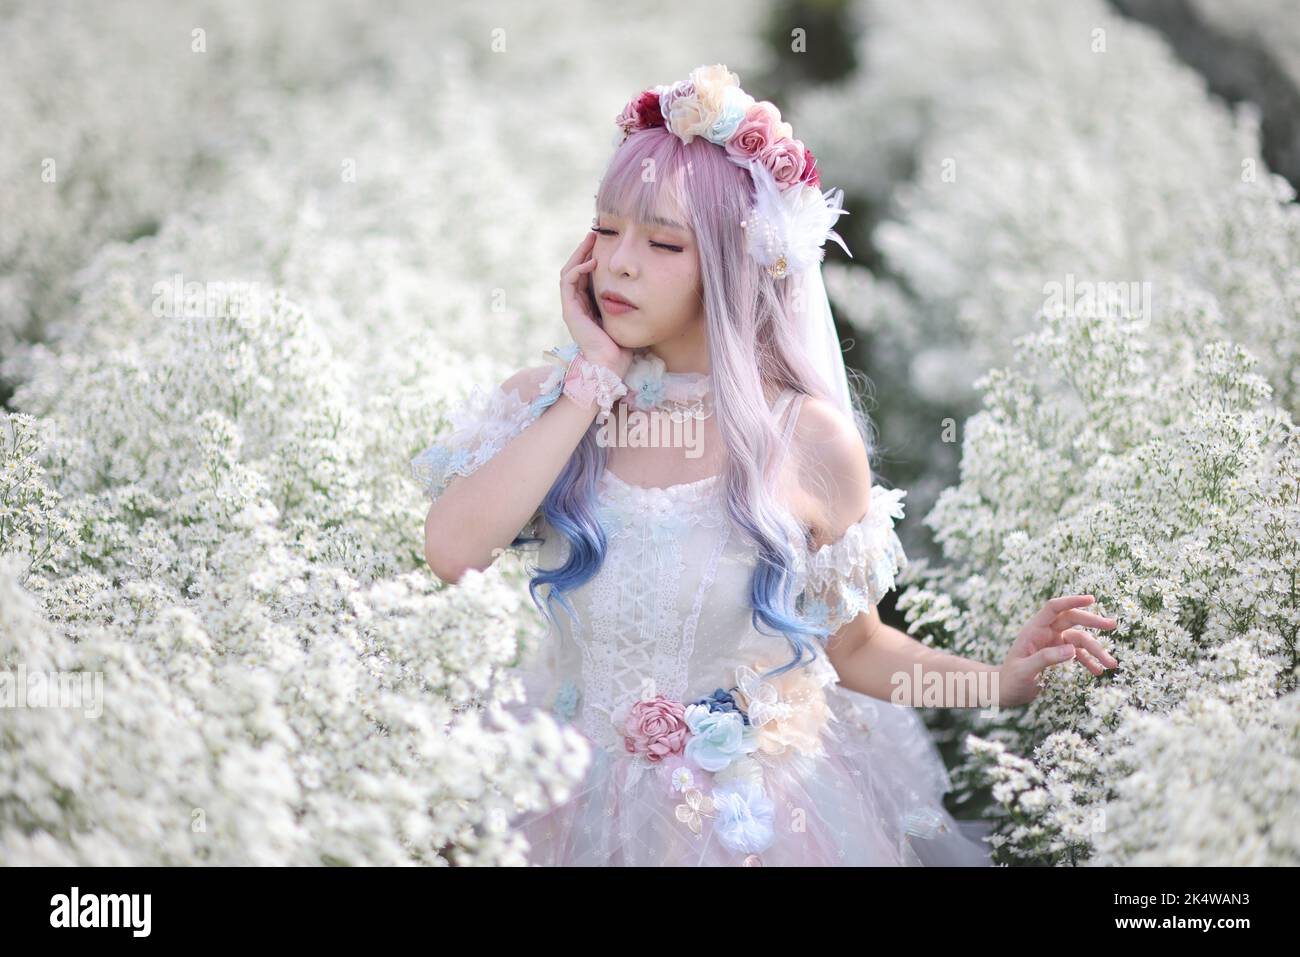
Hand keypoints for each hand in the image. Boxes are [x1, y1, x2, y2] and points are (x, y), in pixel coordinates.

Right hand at [560, 231, 632, 377]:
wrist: (612, 366)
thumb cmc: (624, 345)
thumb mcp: (628, 315)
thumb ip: (630, 301)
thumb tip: (644, 283)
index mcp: (590, 305)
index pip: (587, 274)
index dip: (593, 256)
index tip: (606, 241)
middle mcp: (578, 305)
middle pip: (576, 269)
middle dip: (585, 250)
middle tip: (596, 232)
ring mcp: (572, 307)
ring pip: (569, 271)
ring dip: (579, 253)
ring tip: (592, 239)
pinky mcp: (570, 311)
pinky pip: (568, 282)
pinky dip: (578, 269)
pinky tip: (593, 262)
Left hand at [997, 594, 1118, 706]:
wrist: (1004, 691)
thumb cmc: (1010, 680)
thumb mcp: (1025, 671)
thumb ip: (1045, 658)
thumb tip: (1072, 649)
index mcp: (1034, 630)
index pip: (1054, 608)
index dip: (1072, 601)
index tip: (1092, 600)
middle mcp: (1045, 633)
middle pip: (1072, 620)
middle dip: (1092, 622)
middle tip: (1112, 625)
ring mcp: (1053, 644)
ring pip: (1079, 640)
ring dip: (1096, 651)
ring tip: (1112, 665)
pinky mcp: (1058, 656)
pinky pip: (1078, 655)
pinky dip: (1089, 662)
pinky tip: (1098, 671)